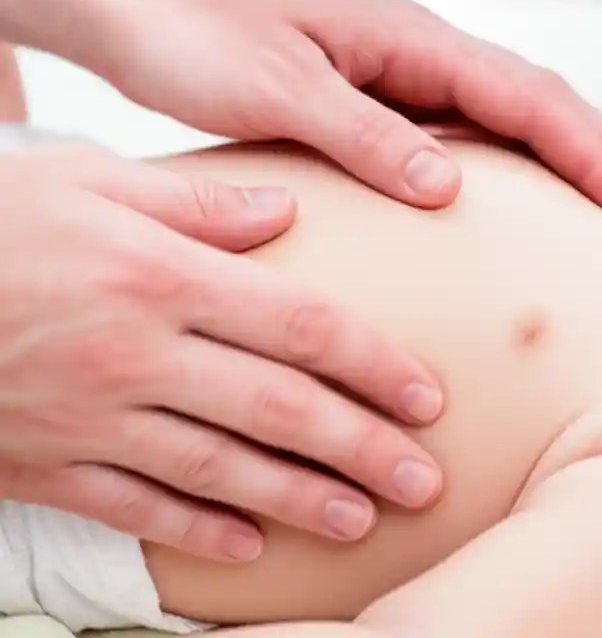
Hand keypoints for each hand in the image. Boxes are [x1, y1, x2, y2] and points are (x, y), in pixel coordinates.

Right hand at [0, 142, 443, 561]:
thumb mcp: (87, 180)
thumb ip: (194, 198)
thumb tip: (285, 210)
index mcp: (159, 275)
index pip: (299, 325)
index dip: (374, 365)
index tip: (428, 396)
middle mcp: (137, 354)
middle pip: (278, 409)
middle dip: (362, 448)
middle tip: (425, 481)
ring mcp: (91, 417)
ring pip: (220, 469)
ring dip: (300, 498)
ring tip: (363, 520)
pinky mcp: (45, 463)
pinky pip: (135, 507)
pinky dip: (197, 530)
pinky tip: (251, 547)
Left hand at [87, 0, 601, 228]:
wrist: (136, 7)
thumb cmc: (196, 38)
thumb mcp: (279, 91)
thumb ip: (366, 137)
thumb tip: (450, 186)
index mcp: (411, 40)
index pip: (526, 100)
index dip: (590, 154)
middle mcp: (421, 51)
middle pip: (542, 100)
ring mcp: (406, 73)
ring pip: (515, 113)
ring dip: (577, 152)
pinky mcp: (383, 97)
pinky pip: (474, 128)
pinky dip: (523, 159)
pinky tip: (536, 188)